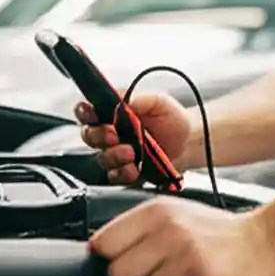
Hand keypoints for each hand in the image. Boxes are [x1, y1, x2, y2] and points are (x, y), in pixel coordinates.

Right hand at [76, 92, 191, 184]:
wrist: (190, 141)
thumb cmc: (173, 118)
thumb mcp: (158, 101)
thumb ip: (137, 98)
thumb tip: (120, 98)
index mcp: (114, 112)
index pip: (88, 111)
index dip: (84, 112)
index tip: (91, 114)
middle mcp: (112, 133)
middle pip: (88, 136)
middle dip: (98, 135)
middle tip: (114, 134)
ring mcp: (118, 154)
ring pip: (101, 158)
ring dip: (114, 155)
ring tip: (132, 152)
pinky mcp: (127, 171)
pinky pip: (115, 176)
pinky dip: (123, 173)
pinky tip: (134, 168)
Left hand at [89, 198, 274, 275]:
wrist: (269, 243)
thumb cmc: (220, 233)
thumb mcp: (178, 215)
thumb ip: (140, 228)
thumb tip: (100, 248)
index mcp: (158, 211)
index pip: (105, 242)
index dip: (112, 257)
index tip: (126, 259)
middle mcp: (170, 232)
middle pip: (118, 274)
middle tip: (156, 275)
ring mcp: (187, 259)